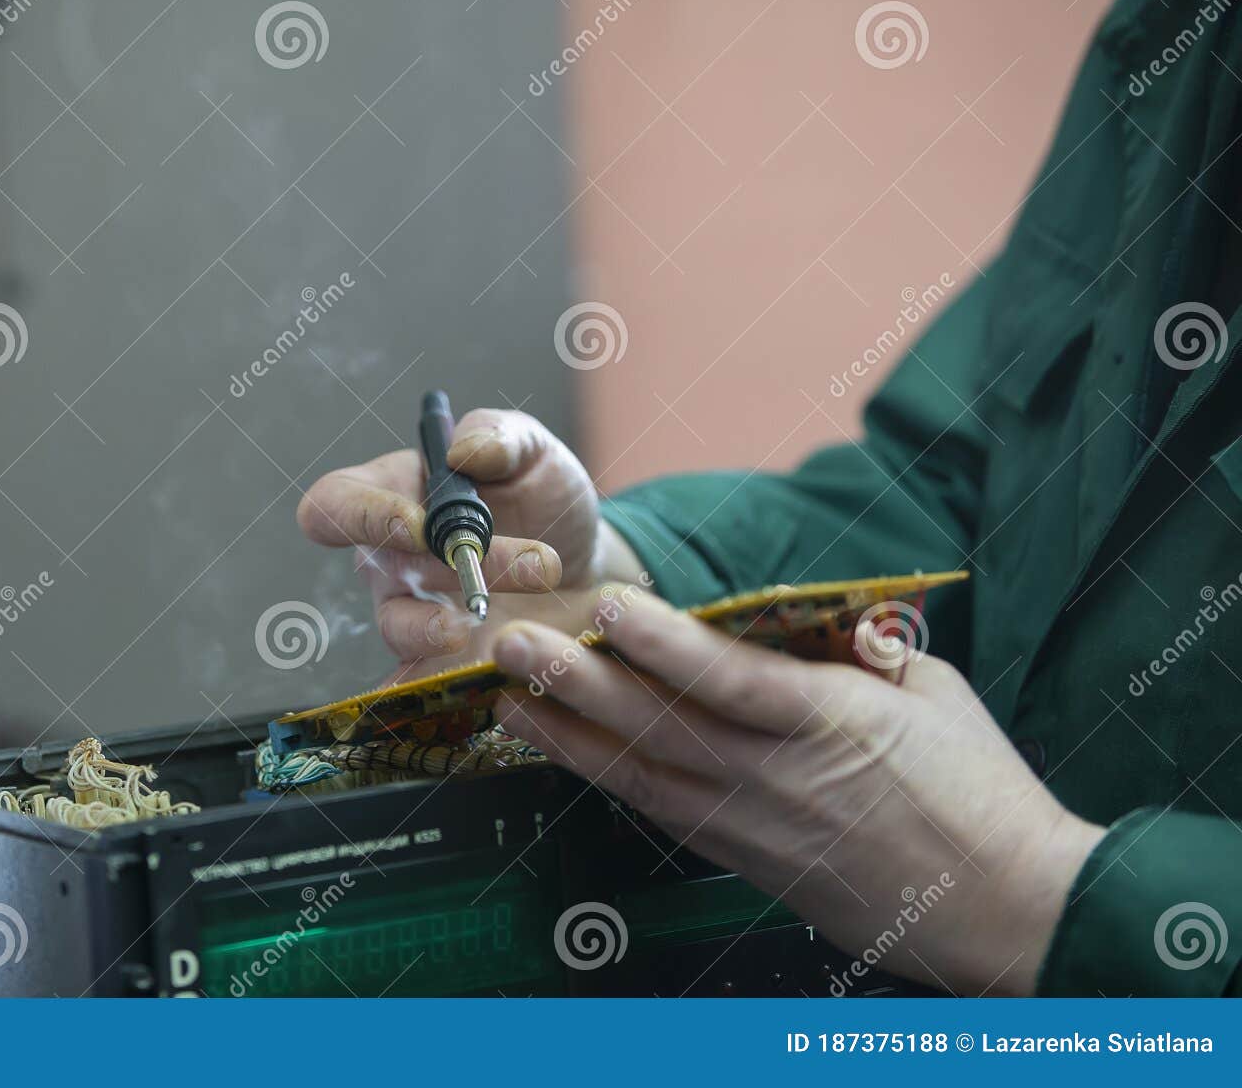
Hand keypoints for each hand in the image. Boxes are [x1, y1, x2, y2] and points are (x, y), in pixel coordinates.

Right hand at [297, 408, 643, 661]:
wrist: (586, 567)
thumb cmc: (543, 498)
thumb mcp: (532, 450)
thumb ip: (500, 434)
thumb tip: (463, 450)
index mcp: (394, 492)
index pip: (337, 503)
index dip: (365, 515)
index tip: (422, 525)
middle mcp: (390, 559)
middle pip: (375, 568)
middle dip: (439, 566)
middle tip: (506, 562)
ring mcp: (412, 613)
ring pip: (403, 627)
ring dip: (454, 619)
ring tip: (519, 608)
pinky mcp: (440, 663)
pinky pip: (420, 685)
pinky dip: (444, 687)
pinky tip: (486, 677)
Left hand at [489, 593, 1105, 995]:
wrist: (1004, 907)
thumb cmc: (979, 790)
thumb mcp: (933, 692)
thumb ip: (858, 648)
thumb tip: (804, 616)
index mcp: (831, 725)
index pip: (731, 680)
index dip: (664, 644)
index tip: (609, 608)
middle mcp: (777, 780)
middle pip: (661, 729)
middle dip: (577, 683)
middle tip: (512, 646)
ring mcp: (753, 828)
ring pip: (642, 779)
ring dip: (569, 736)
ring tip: (509, 699)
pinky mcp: (743, 860)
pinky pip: (662, 813)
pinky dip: (609, 780)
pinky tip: (566, 752)